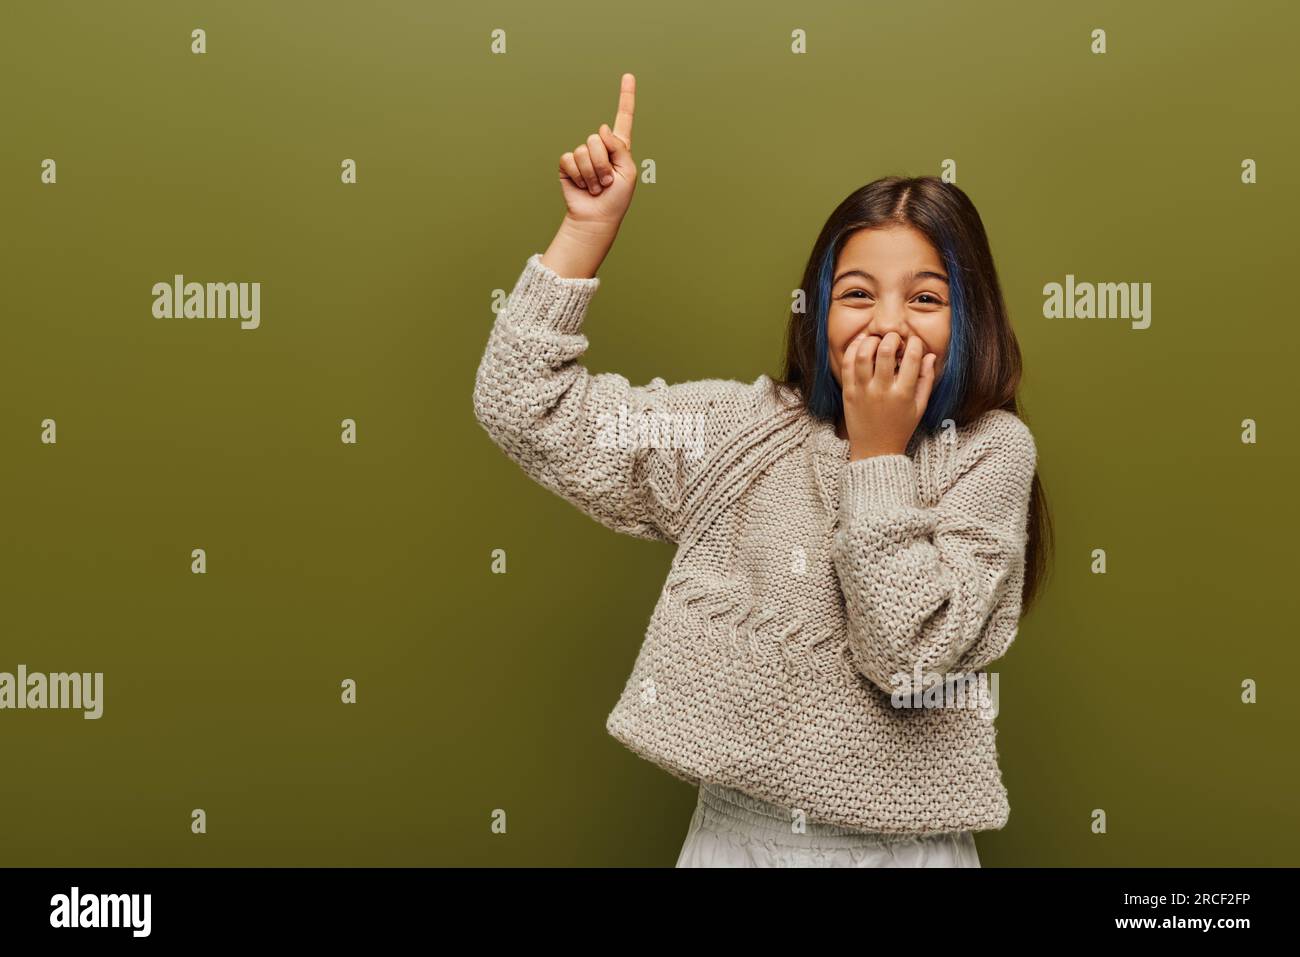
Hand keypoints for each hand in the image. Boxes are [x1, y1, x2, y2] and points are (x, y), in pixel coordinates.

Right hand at [557, 73, 636, 228]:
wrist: (596, 218)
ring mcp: (583, 155)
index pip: (623, 118)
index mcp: (619, 148)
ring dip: (592, 174)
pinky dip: (579, 175)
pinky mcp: (568, 164)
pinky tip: (583, 186)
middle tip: (606, 183)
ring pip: (584, 151)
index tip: (628, 75)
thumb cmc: (616, 199)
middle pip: (598, 138)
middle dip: (603, 163)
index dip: (626, 97)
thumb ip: (619, 147)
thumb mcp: (628, 172)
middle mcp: (600, 147)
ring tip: (596, 187)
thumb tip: (602, 128)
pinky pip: (570, 159)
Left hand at [841, 331, 937, 459]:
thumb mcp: (920, 407)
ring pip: (863, 354)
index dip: (914, 344)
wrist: (875, 450)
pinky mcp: (848, 393)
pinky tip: (861, 346)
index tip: (913, 344)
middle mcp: (882, 390)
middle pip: (885, 351)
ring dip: (871, 341)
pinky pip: (847, 365)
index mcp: (903, 394)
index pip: (911, 358)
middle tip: (894, 339)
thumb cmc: (900, 427)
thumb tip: (930, 355)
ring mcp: (863, 391)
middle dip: (892, 337)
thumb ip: (926, 380)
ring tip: (877, 341)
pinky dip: (853, 350)